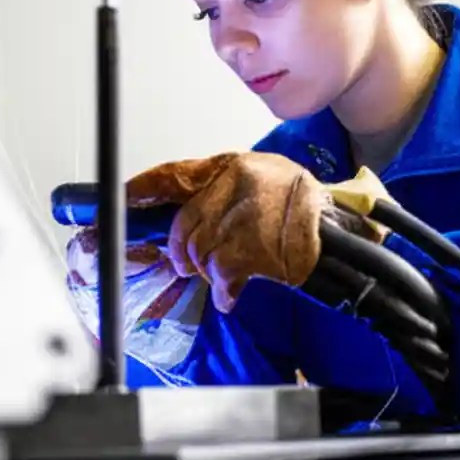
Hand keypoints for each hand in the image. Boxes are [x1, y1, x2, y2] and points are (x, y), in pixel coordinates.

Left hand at [126, 152, 329, 312]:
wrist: (340, 231)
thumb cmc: (299, 208)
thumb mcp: (261, 180)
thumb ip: (219, 192)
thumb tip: (182, 218)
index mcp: (232, 167)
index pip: (174, 175)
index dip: (141, 189)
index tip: (120, 199)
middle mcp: (234, 187)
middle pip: (183, 225)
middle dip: (182, 252)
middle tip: (188, 264)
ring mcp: (242, 219)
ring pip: (199, 253)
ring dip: (209, 271)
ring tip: (229, 273)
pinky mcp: (251, 250)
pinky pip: (219, 276)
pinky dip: (224, 290)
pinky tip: (233, 292)